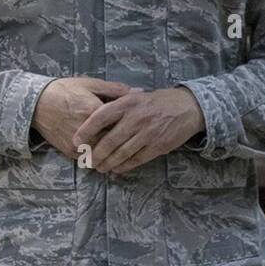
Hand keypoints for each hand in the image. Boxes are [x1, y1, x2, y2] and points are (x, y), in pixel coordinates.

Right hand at [31, 76, 132, 160]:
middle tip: (134, 137)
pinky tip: (108, 152)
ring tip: (122, 146)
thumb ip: (116, 90)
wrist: (37, 103)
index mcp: (94, 112)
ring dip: (113, 153)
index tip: (139, 124)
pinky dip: (100, 157)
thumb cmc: (66, 90)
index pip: (121, 124)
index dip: (132, 125)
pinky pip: (90, 159)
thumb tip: (139, 92)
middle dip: (125, 141)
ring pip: (103, 155)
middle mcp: (86, 131)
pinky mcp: (70, 152)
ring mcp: (77, 144)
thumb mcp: (91, 84)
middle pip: (114, 142)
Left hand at [73, 87, 206, 174]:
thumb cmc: (158, 102)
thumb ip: (117, 104)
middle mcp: (137, 117)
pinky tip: (116, 169)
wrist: (188, 108)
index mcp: (129, 102)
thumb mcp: (136, 96)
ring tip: (100, 167)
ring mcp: (148, 133)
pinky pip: (136, 160)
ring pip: (121, 153)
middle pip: (110, 140)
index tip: (76, 141)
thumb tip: (92, 117)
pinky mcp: (158, 146)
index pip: (101, 116)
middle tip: (87, 161)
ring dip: (108, 163)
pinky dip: (124, 166)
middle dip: (95, 154)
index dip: (86, 130)